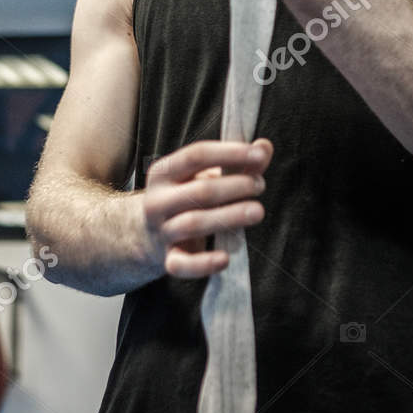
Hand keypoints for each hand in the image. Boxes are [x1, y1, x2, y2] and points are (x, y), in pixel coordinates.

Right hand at [139, 137, 272, 278]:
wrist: (148, 235)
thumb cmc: (186, 198)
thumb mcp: (204, 176)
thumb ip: (236, 162)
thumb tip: (265, 146)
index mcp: (164, 173)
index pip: (196, 155)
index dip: (230, 153)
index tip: (260, 155)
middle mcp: (157, 201)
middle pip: (200, 191)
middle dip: (236, 186)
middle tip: (260, 185)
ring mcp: (161, 231)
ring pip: (194, 224)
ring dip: (230, 217)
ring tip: (257, 211)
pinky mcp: (168, 260)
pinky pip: (182, 265)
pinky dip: (204, 264)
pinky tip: (225, 258)